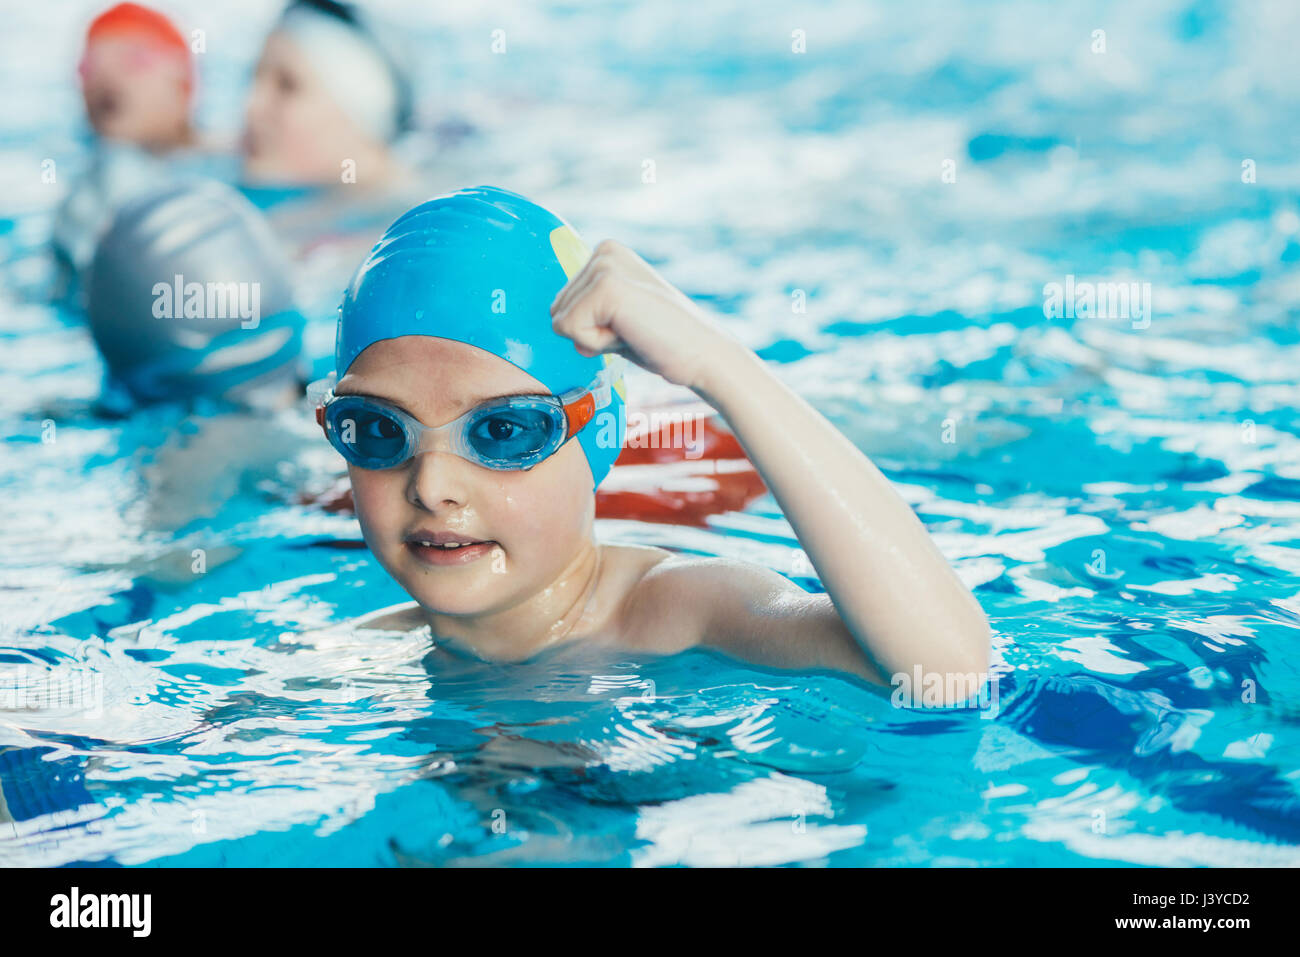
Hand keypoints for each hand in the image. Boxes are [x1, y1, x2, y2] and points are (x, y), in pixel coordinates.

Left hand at [549, 239, 745, 391]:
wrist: (703, 355)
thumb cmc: (663, 342)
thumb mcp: (617, 317)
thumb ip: (588, 311)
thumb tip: (555, 319)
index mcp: (606, 253)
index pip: (562, 305)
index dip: (591, 329)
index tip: (630, 326)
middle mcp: (604, 251)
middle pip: (556, 311)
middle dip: (590, 334)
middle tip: (633, 330)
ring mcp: (605, 266)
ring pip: (560, 321)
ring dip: (595, 340)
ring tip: (634, 331)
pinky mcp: (606, 287)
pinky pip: (569, 330)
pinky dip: (598, 344)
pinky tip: (632, 333)